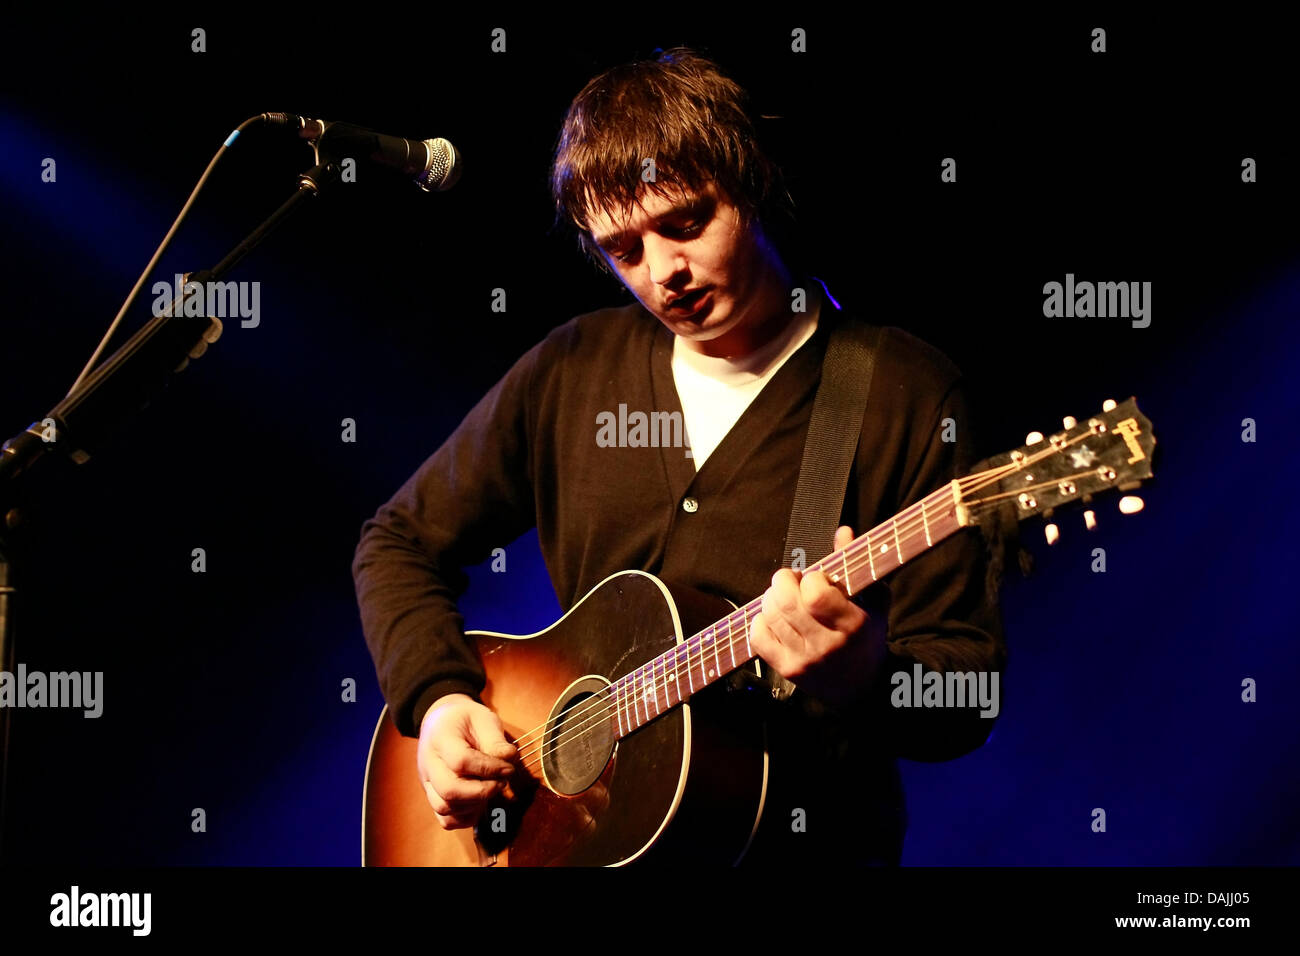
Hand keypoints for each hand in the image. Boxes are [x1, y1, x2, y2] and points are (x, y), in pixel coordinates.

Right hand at [417, 693, 517, 829]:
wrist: (441, 722)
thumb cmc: (465, 720)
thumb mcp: (483, 718)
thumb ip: (496, 740)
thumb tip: (509, 761)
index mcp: (440, 738)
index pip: (461, 761)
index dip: (489, 769)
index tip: (509, 767)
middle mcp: (429, 764)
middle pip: (449, 790)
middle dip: (483, 791)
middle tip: (502, 782)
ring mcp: (428, 783)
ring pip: (445, 808)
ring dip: (475, 804)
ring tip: (492, 788)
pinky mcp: (433, 797)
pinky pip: (446, 819)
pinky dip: (466, 817)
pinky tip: (481, 801)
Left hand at [750, 525, 889, 707]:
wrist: (863, 688)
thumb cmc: (868, 637)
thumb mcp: (873, 601)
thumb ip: (857, 565)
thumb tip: (843, 532)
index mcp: (852, 624)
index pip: (815, 593)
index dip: (811, 578)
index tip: (817, 579)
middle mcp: (827, 644)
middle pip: (785, 601)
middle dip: (783, 580)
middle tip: (792, 581)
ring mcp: (804, 659)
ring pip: (769, 615)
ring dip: (772, 598)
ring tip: (785, 598)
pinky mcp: (787, 670)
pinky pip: (758, 637)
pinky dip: (761, 621)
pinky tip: (775, 619)